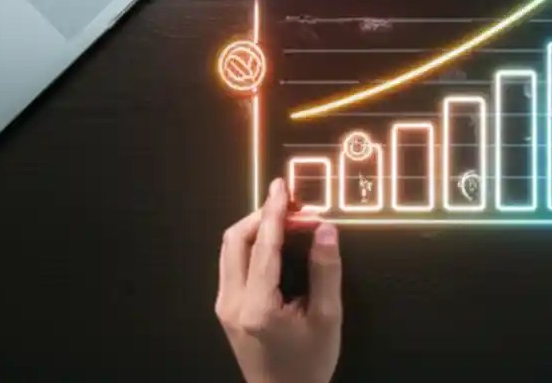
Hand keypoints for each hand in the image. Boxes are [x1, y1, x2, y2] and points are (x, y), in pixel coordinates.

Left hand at [215, 179, 341, 382]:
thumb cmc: (309, 363)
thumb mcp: (328, 318)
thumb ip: (326, 270)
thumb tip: (326, 228)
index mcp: (257, 306)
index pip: (263, 246)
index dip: (275, 212)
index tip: (283, 187)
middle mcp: (231, 302)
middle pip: (236, 239)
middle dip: (262, 215)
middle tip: (293, 207)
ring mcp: (224, 306)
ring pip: (230, 249)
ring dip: (256, 228)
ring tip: (287, 220)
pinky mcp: (226, 308)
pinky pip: (233, 263)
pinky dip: (252, 245)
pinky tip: (275, 242)